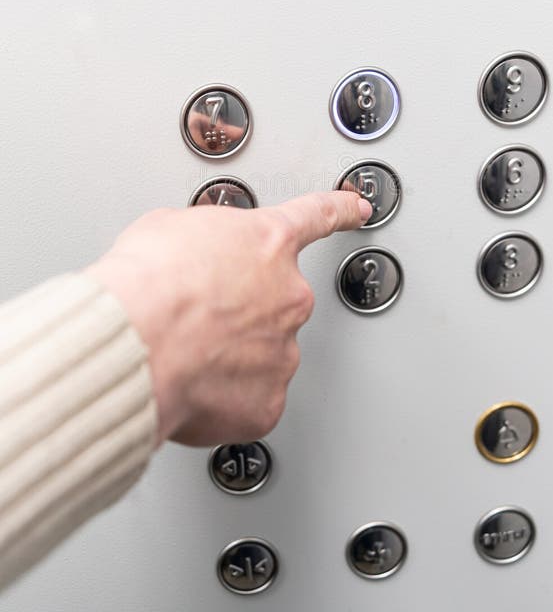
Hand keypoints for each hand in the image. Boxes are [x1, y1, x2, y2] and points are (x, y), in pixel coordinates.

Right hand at [84, 191, 371, 446]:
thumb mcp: (167, 227)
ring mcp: (283, 352)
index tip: (356, 209)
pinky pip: (251, 399)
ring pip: (263, 353)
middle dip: (242, 308)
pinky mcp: (267, 403)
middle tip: (198, 316)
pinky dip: (224, 397)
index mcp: (268, 243)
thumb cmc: (148, 283)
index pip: (316, 216)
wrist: (136, 342)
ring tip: (185, 352)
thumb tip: (192, 252)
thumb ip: (202, 238)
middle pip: (277, 301)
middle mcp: (289, 296)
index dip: (339, 210)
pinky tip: (193, 384)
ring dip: (230, 354)